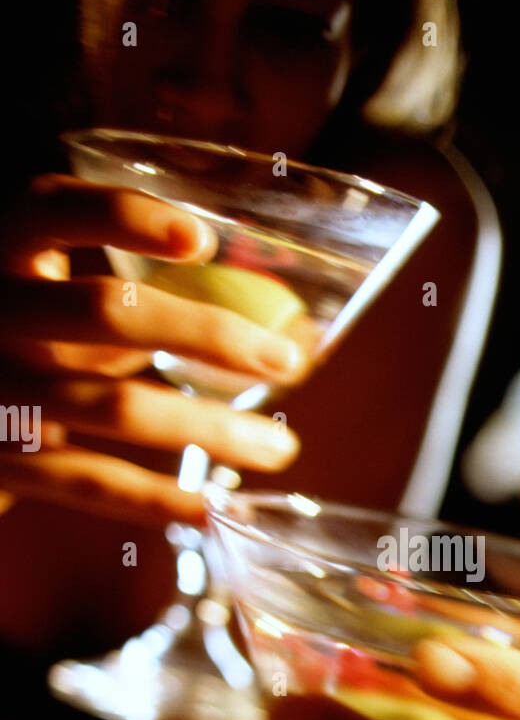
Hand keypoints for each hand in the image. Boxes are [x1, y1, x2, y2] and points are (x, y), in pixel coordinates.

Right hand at [0, 175, 308, 523]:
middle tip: (287, 363)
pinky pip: (92, 481)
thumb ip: (146, 309)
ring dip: (209, 428)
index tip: (201, 238)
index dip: (123, 217)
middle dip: (206, 335)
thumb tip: (290, 331)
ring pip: (115, 406)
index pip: (55, 211)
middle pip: (104, 312)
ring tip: (281, 448)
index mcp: (9, 253)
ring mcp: (0, 392)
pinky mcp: (9, 463)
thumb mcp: (70, 312)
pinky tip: (215, 508)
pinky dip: (159, 499)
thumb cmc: (34, 351)